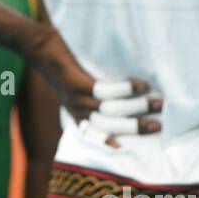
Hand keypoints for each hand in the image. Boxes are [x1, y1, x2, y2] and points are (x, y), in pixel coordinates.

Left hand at [23, 23, 160, 144]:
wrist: (38, 47)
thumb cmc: (62, 62)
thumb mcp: (74, 84)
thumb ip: (92, 93)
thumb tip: (122, 95)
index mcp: (75, 111)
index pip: (92, 133)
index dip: (106, 142)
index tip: (124, 150)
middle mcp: (76, 108)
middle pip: (110, 125)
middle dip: (136, 127)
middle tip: (160, 125)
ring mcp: (76, 97)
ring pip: (111, 110)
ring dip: (138, 107)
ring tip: (159, 102)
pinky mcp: (77, 83)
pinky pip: (105, 91)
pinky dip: (126, 89)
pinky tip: (141, 85)